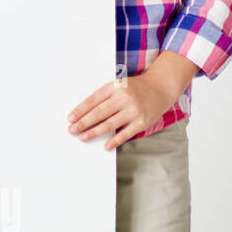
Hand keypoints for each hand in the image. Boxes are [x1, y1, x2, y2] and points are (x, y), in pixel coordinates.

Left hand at [67, 54, 198, 150]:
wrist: (161, 87)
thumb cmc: (135, 87)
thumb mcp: (118, 85)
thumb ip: (104, 96)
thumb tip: (85, 113)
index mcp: (115, 87)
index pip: (93, 100)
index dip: (80, 110)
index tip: (70, 118)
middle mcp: (124, 98)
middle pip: (99, 113)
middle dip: (83, 123)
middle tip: (71, 130)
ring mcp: (134, 110)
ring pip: (109, 124)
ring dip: (94, 132)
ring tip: (83, 137)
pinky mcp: (143, 122)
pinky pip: (126, 134)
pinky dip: (114, 141)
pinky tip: (105, 146)